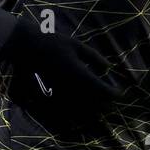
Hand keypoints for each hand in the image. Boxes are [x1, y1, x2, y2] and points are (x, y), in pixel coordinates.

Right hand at [1, 15, 120, 114]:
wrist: (29, 47)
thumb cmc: (54, 42)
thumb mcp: (78, 46)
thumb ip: (94, 58)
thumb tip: (108, 67)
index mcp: (82, 75)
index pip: (103, 91)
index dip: (114, 94)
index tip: (119, 93)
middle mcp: (73, 87)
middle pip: (96, 102)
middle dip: (105, 101)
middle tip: (111, 97)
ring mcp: (63, 92)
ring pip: (84, 107)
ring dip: (94, 106)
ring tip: (101, 101)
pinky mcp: (54, 93)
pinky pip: (71, 105)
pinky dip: (80, 106)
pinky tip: (84, 101)